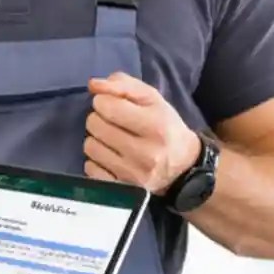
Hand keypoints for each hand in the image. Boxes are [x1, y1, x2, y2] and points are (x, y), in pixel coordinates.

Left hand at [85, 73, 200, 194]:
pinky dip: (96, 161)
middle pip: (94, 125)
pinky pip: (89, 168)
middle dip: (99, 119)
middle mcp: (145, 153)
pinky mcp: (122, 189)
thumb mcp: (152, 99)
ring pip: (90, 146)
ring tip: (112, 140)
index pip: (107, 106)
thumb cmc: (165, 127)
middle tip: (113, 123)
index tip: (112, 105)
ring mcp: (132, 174)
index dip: (104, 101)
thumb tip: (93, 84)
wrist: (184, 169)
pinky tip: (111, 158)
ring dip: (97, 139)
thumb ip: (123, 85)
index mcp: (155, 126)